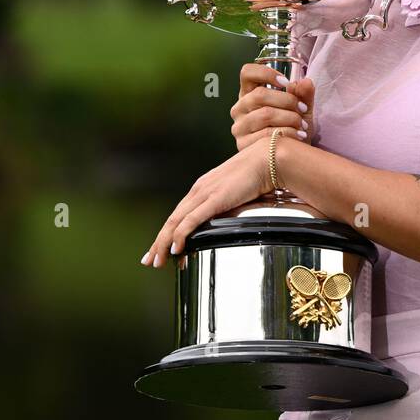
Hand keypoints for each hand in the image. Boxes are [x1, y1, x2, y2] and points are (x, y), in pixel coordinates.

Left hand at [139, 136, 278, 267]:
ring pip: (176, 223)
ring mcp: (205, 194)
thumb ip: (230, 201)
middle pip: (172, 220)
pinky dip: (180, 235)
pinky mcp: (215, 199)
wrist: (269, 158)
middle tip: (149, 260)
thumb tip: (232, 214)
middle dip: (159, 243)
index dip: (168, 233)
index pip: (179, 214)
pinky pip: (192, 220)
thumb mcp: (238, 190)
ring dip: (163, 244)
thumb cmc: (259, 172)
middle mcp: (199, 191)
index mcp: (203, 188)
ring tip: (157, 261)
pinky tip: (175, 248)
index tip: (162, 249)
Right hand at [230, 64, 317, 151]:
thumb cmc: (293, 129)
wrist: (290, 158)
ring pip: (265, 114)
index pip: (247, 73)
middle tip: (303, 109)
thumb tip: (305, 82)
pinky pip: (266, 134)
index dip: (266, 73)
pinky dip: (287, 133)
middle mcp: (239, 108)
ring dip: (289, 118)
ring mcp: (239, 126)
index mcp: (250, 94)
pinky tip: (298, 136)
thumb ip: (303, 94)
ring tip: (302, 124)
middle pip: (259, 94)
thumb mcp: (301, 109)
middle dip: (287, 100)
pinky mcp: (242, 144)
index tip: (286, 82)